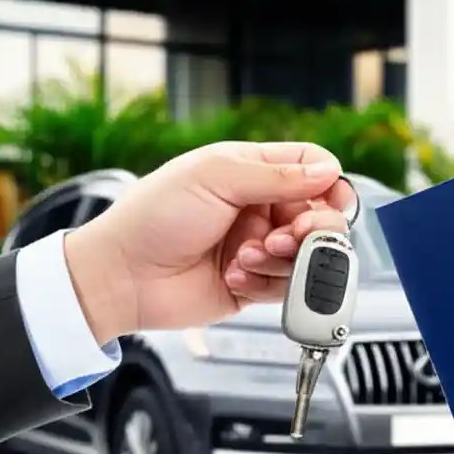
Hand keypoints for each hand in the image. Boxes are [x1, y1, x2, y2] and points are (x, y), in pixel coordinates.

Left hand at [63, 142, 355, 343]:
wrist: (123, 276)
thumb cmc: (154, 217)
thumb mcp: (215, 178)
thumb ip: (275, 175)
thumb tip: (329, 172)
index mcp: (250, 171)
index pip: (311, 167)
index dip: (329, 182)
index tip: (329, 199)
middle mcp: (259, 207)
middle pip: (320, 214)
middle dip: (311, 228)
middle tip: (287, 236)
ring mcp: (259, 246)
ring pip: (308, 254)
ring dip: (282, 257)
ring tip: (245, 257)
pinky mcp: (254, 283)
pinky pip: (286, 286)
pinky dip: (264, 281)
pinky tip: (233, 276)